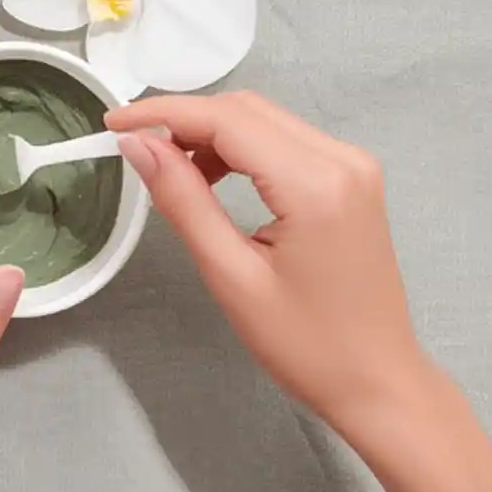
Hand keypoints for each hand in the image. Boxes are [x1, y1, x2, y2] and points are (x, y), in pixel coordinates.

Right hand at [107, 92, 491, 491]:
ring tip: (171, 171)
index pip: (227, 119)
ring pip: (266, 120)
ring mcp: (354, 165)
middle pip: (247, 109)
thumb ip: (184, 201)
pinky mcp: (353, 178)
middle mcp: (342, 158)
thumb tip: (138, 145)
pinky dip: (243, 148)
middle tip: (135, 150)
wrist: (378, 381)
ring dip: (212, 133)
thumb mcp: (232, 275)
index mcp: (315, 183)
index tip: (113, 125)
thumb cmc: (304, 344)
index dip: (163, 114)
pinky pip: (287, 141)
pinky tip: (213, 178)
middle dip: (185, 119)